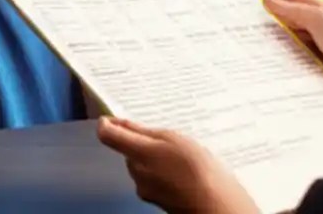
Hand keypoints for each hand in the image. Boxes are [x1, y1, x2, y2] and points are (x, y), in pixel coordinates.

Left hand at [97, 117, 261, 213]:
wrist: (214, 206)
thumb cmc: (198, 169)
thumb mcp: (174, 139)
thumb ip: (144, 131)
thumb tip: (119, 123)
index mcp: (138, 154)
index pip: (108, 136)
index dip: (107, 124)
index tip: (112, 118)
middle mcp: (136, 173)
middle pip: (129, 152)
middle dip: (144, 145)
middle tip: (170, 142)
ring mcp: (144, 189)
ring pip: (142, 166)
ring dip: (156, 160)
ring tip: (183, 160)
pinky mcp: (154, 200)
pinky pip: (153, 180)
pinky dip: (163, 174)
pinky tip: (183, 174)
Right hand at [233, 0, 322, 104]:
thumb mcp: (322, 23)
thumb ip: (295, 11)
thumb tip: (268, 1)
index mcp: (317, 7)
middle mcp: (316, 22)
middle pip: (280, 4)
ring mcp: (316, 42)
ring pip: (282, 28)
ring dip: (261, 21)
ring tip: (238, 19)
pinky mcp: (317, 63)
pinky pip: (287, 49)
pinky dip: (272, 45)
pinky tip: (262, 51)